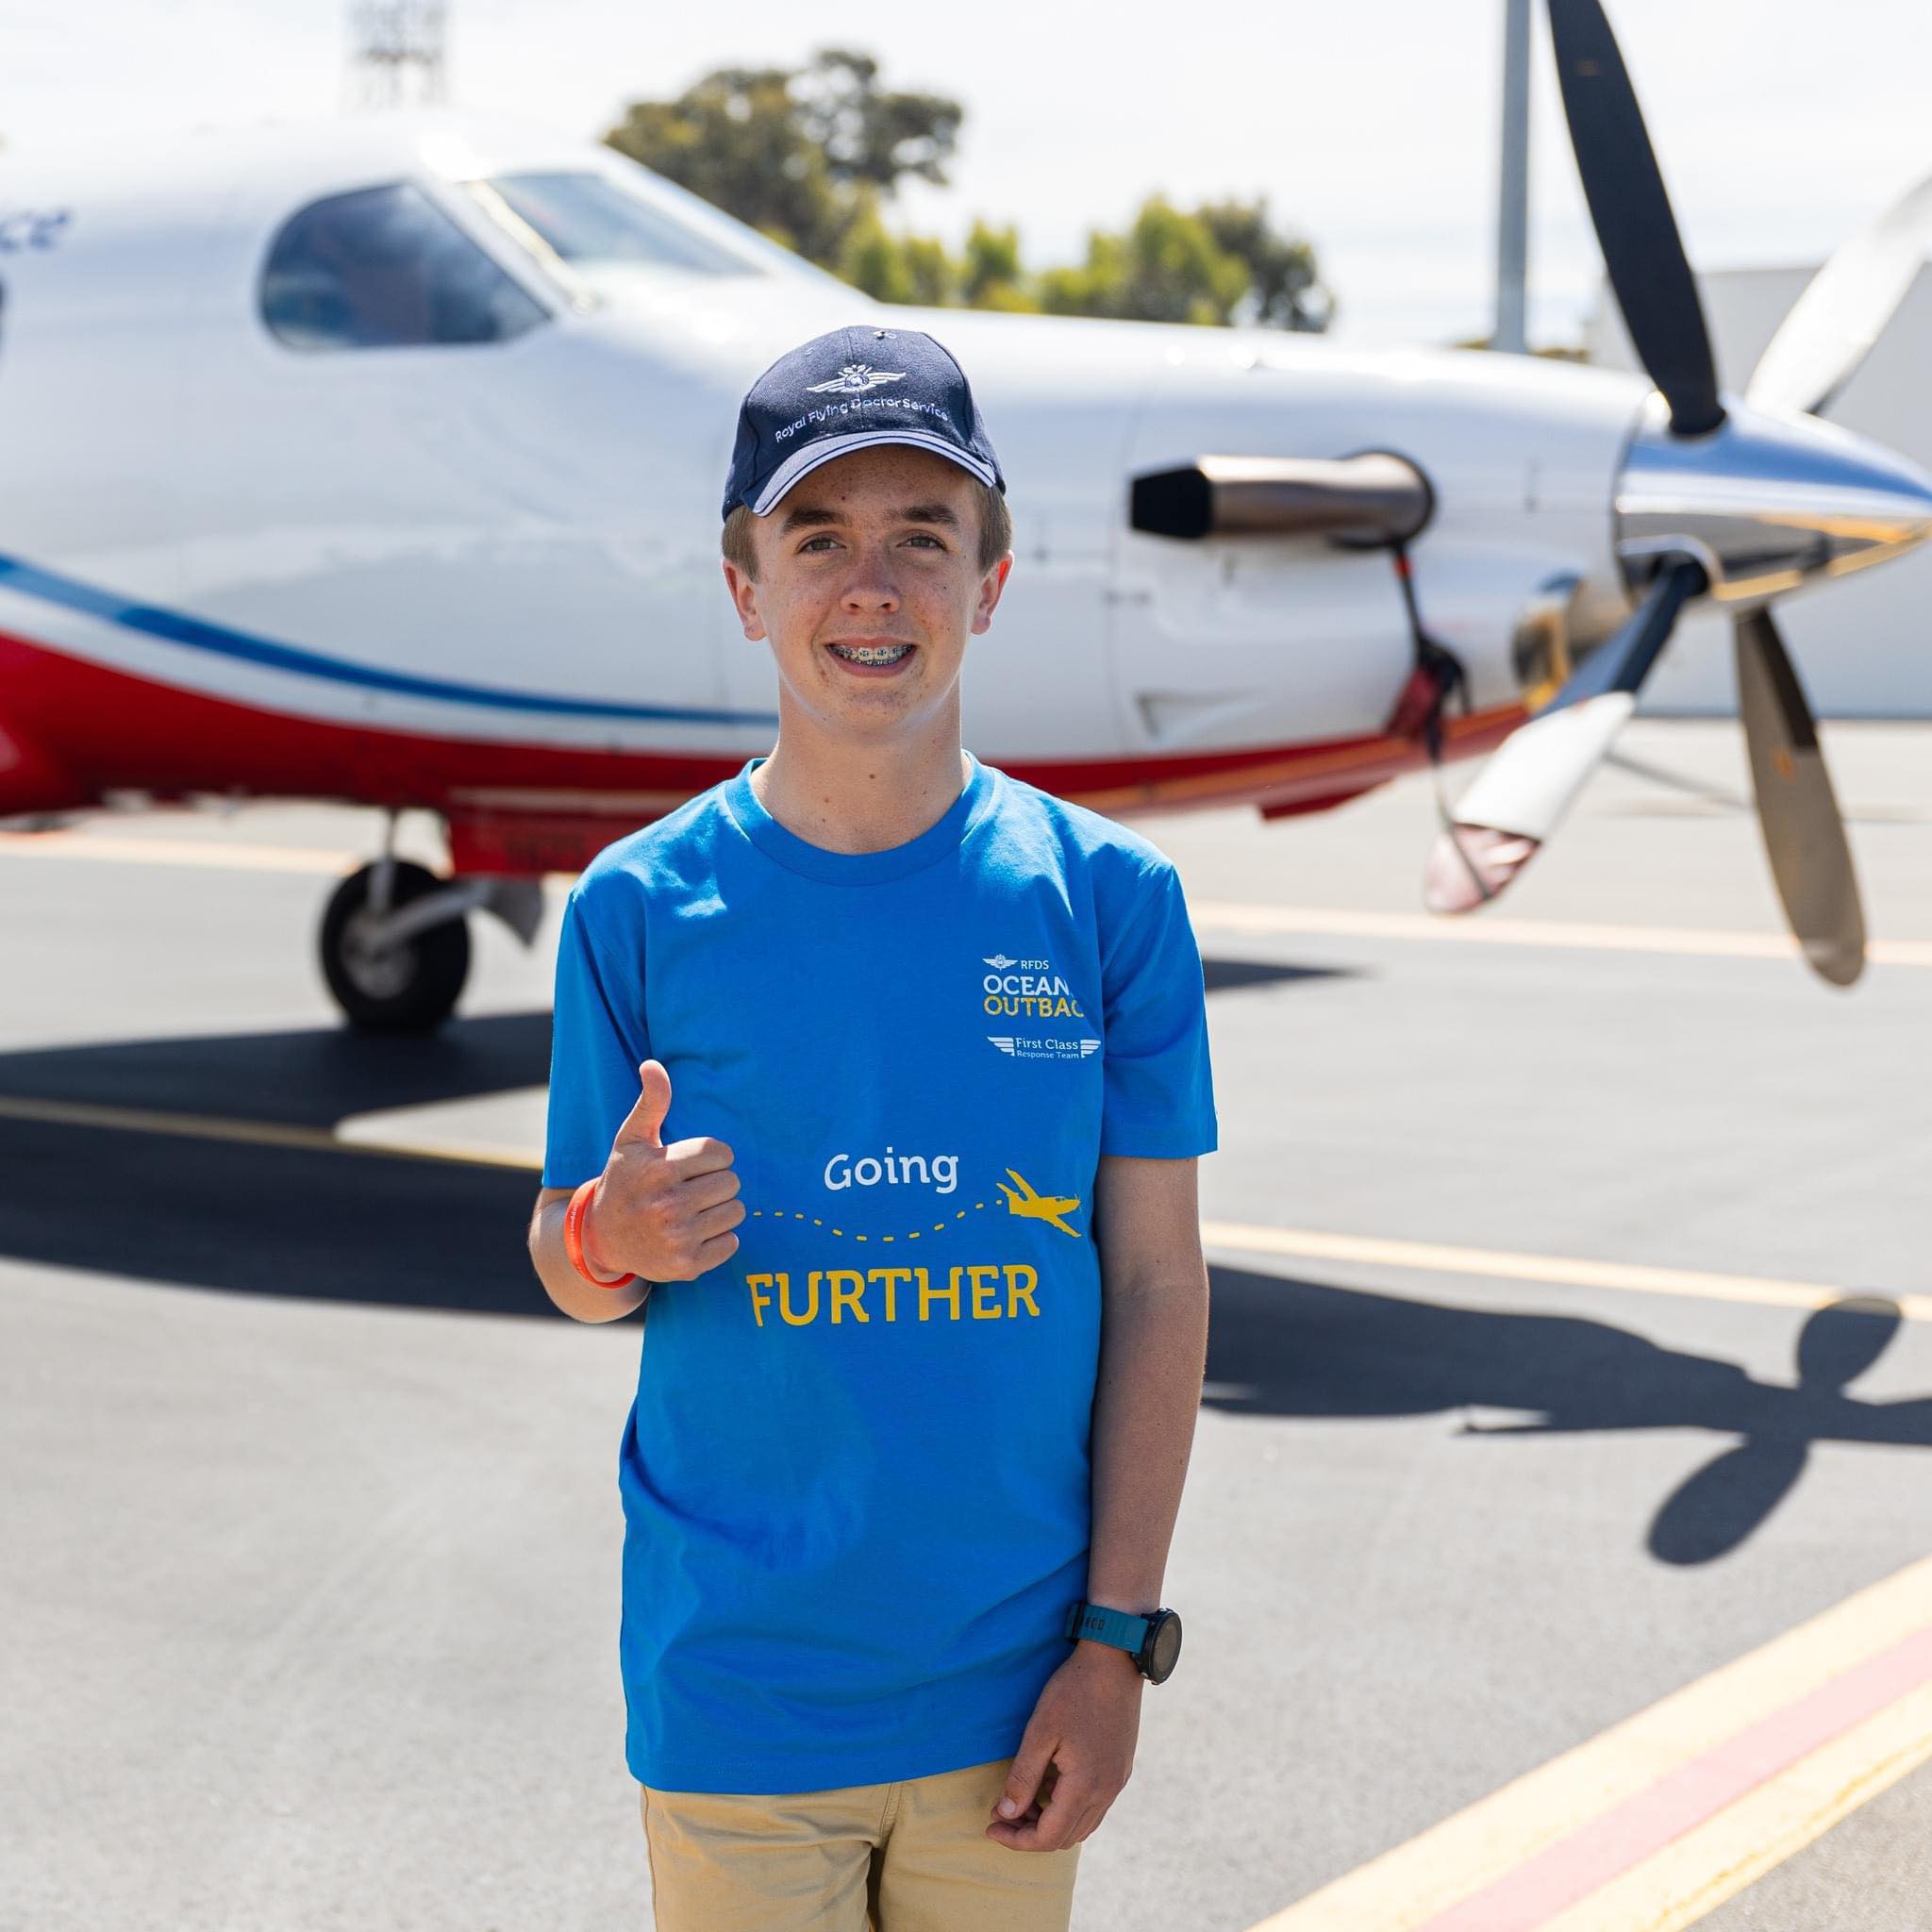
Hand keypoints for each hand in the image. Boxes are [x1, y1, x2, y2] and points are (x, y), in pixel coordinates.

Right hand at [583, 1059, 742, 1282]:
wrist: (601, 1239)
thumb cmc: (623, 1180)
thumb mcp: (631, 1139)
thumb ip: (651, 1102)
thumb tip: (654, 1065)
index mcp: (659, 1169)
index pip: (721, 1153)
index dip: (713, 1155)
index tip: (695, 1163)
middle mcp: (667, 1205)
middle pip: (732, 1182)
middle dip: (718, 1181)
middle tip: (693, 1187)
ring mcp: (677, 1238)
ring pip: (736, 1212)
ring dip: (721, 1209)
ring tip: (695, 1209)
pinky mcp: (687, 1266)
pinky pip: (732, 1243)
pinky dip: (720, 1238)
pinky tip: (695, 1232)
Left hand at [985, 1640, 1142, 1851]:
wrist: (1116, 1660)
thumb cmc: (1074, 1691)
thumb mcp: (1040, 1731)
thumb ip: (1023, 1777)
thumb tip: (1007, 1814)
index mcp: (1085, 1786)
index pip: (1048, 1837)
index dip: (1016, 1840)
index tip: (991, 1826)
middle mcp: (1106, 1791)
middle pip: (1065, 1837)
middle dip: (1030, 1832)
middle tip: (1002, 1811)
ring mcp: (1117, 1781)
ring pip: (1082, 1824)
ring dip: (1050, 1821)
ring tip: (1023, 1798)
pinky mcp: (1121, 1769)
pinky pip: (1094, 1805)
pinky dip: (1068, 1806)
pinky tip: (1050, 1782)